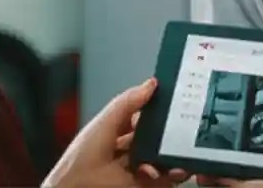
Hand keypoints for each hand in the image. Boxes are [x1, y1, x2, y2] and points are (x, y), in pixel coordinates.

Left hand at [46, 78, 187, 187]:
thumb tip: (151, 84)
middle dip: (170, 136)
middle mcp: (127, 151)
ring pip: (163, 160)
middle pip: (156, 140)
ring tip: (178, 153)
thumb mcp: (105, 123)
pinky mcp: (143, 185)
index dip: (157, 112)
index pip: (142, 118)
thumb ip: (127, 103)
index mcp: (115, 133)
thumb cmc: (81, 158)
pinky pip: (164, 180)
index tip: (173, 105)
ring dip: (174, 156)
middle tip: (181, 130)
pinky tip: (170, 170)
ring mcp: (135, 170)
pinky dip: (171, 174)